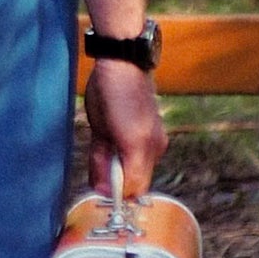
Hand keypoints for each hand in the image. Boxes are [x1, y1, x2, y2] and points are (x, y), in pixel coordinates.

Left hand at [82, 56, 162, 201]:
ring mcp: (159, 141)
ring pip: (143, 172)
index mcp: (136, 146)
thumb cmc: (108, 93)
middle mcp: (154, 147)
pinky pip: (147, 159)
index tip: (101, 188)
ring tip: (109, 146)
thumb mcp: (99, 130)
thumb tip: (102, 190)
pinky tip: (119, 141)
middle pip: (140, 184)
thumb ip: (100, 163)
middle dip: (120, 182)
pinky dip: (132, 159)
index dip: (115, 193)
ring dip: (126, 169)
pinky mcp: (159, 135)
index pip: (131, 189)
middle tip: (101, 165)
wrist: (127, 64)